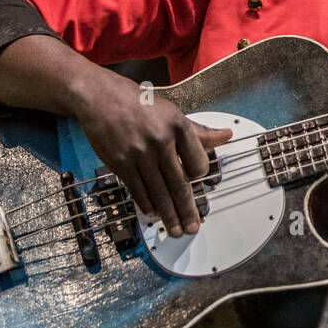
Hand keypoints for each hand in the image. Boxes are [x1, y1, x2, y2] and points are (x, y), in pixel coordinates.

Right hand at [74, 70, 232, 236]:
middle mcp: (161, 141)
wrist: (101, 98)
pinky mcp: (121, 163)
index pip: (198, 163)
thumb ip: (199, 131)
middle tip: (193, 226)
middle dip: (187, 210)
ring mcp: (139, 154)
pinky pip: (138, 190)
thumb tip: (225, 136)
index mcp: (178, 126)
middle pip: (179, 183)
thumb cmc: (139, 105)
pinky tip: (154, 214)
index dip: (200, 176)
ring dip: (169, 215)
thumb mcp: (173, 113)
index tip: (198, 182)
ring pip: (159, 192)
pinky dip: (147, 205)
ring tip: (176, 229)